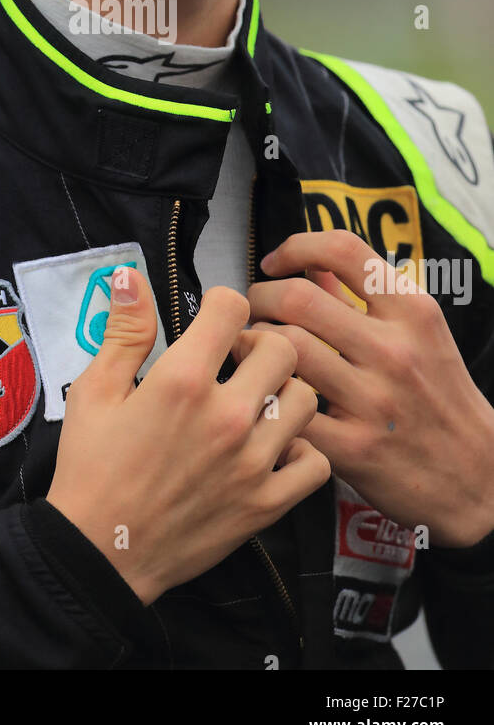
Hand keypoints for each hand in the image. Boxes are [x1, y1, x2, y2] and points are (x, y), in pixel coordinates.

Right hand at [46, 263, 330, 604]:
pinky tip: (275, 448)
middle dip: (260, 344)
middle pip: (281, 347)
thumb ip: (124, 331)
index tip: (215, 322)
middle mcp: (226, 416)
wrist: (100, 553)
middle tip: (238, 360)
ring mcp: (252, 462)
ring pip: (305, 398)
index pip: (233, 307)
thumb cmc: (92, 470)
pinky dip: (302, 452)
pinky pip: (316, 462)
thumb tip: (131, 277)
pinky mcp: (266, 503)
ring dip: (284, 393)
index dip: (223, 305)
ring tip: (258, 402)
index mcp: (182, 380)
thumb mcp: (94, 391)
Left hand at [237, 230, 493, 547]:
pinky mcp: (353, 448)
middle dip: (260, 297)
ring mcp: (374, 400)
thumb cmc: (440, 399)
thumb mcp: (420, 335)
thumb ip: (365, 298)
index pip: (342, 250)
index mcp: (413, 312)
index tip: (275, 263)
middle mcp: (395, 350)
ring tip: (254, 350)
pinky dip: (267, 397)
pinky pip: (288, 408)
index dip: (295, 247)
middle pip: (299, 297)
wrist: (478, 477)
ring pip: (286, 348)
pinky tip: (267, 396)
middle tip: (254, 310)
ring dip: (255, 344)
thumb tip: (311, 265)